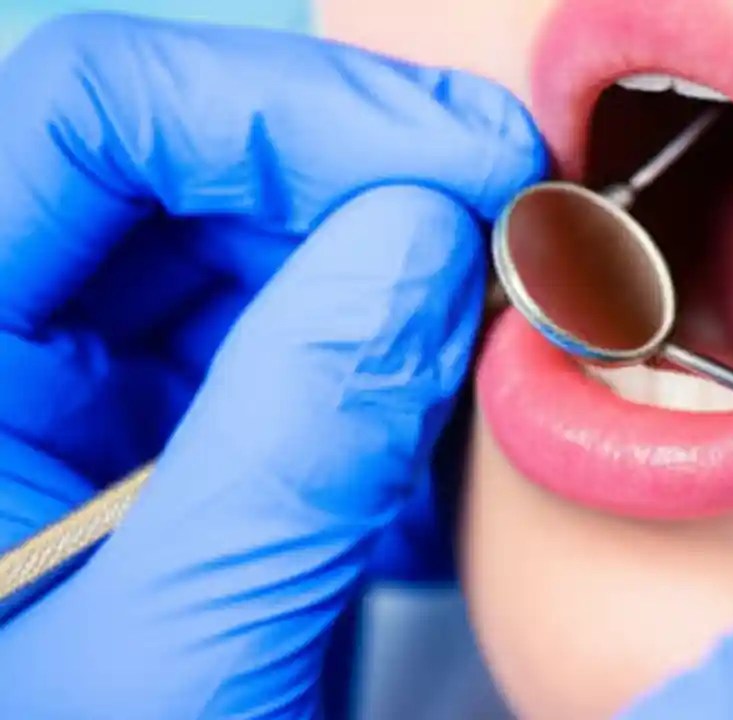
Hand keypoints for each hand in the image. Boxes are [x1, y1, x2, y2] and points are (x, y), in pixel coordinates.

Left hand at [0, 13, 543, 717]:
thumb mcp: (183, 657)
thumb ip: (299, 435)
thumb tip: (426, 239)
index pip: (80, 119)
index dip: (280, 111)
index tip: (460, 164)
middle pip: (185, 170)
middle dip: (368, 181)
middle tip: (521, 225)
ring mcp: (83, 397)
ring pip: (256, 248)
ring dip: (396, 275)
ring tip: (503, 334)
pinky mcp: (173, 445)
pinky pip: (290, 341)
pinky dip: (389, 363)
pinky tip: (449, 421)